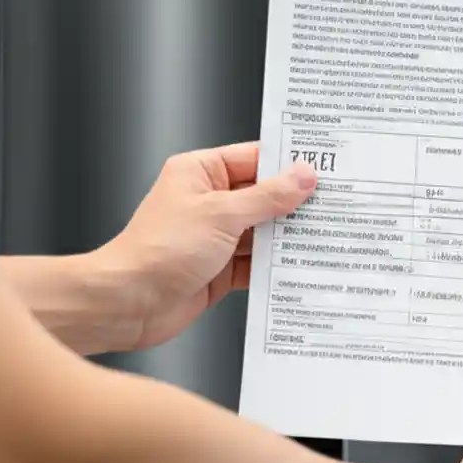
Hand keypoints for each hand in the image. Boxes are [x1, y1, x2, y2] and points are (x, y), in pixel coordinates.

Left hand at [98, 142, 315, 349]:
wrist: (126, 303)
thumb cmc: (157, 250)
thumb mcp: (221, 214)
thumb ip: (267, 197)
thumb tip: (302, 177)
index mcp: (200, 173)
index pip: (255, 158)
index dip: (290, 163)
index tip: (325, 168)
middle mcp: (208, 202)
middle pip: (264, 196)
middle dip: (296, 203)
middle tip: (335, 204)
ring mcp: (215, 237)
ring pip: (264, 231)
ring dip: (289, 237)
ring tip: (326, 235)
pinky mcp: (220, 269)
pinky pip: (257, 263)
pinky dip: (277, 266)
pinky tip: (301, 266)